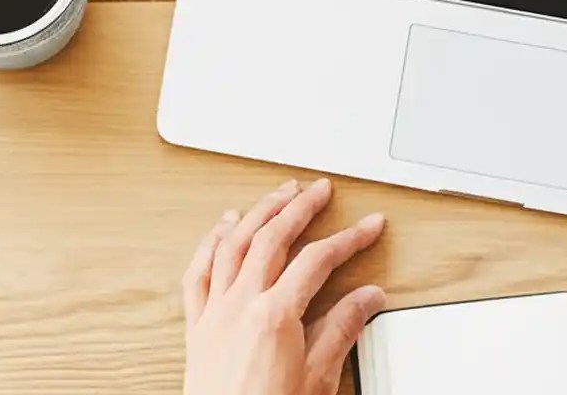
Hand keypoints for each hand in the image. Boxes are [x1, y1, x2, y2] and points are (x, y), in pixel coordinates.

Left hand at [182, 179, 386, 394]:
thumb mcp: (318, 380)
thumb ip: (342, 331)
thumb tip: (367, 298)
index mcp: (274, 315)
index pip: (318, 260)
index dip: (349, 238)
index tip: (369, 226)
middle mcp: (240, 304)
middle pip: (273, 237)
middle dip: (300, 207)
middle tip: (320, 191)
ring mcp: (214, 312)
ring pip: (234, 244)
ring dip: (258, 212)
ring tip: (278, 194)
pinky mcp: (197, 326)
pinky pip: (199, 271)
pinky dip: (211, 243)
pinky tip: (223, 227)